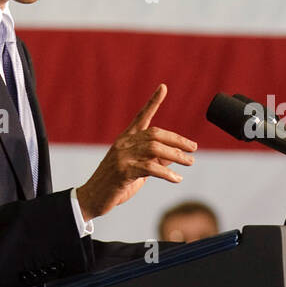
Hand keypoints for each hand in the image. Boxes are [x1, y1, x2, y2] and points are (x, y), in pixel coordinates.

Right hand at [76, 84, 197, 221]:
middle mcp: (124, 144)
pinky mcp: (123, 171)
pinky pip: (150, 168)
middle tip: (194, 148)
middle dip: (177, 140)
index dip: (153, 102)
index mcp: (125, 139)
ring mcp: (122, 157)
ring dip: (176, 155)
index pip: (141, 116)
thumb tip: (174, 156)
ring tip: (190, 162)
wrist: (91, 199)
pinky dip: (167, 173)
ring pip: (155, 149)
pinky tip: (177, 178)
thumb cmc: (115, 184)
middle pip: (155, 134)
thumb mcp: (137, 170)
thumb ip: (154, 160)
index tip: (163, 87)